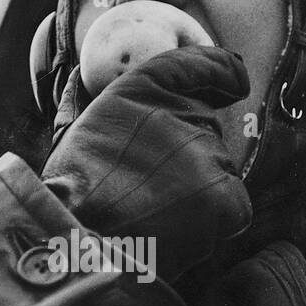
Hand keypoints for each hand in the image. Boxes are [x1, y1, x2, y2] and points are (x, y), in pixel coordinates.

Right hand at [41, 44, 252, 282]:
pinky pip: (235, 205)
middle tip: (150, 183)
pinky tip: (180, 228)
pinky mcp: (223, 194)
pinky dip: (216, 220)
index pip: (195, 65)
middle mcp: (178, 112)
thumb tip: (73, 79)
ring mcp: (204, 154)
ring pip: (219, 168)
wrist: (76, 240)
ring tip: (157, 210)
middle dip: (189, 154)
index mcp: (139, 89)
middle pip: (207, 128)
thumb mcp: (69, 130)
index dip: (219, 71)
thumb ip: (81, 100)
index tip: (234, 82)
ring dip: (199, 189)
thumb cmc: (72, 193)